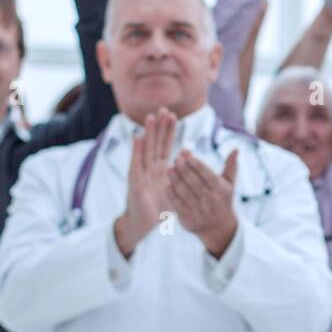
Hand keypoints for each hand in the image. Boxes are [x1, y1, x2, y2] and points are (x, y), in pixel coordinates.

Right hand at [115, 108, 176, 256]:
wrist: (145, 223)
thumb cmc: (160, 207)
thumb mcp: (178, 190)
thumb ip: (185, 179)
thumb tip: (197, 169)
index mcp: (162, 169)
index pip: (166, 145)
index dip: (169, 131)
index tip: (174, 115)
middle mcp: (151, 168)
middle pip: (156, 143)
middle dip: (160, 126)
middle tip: (163, 108)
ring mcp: (142, 173)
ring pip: (146, 149)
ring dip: (148, 133)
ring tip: (151, 117)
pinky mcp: (135, 182)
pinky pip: (136, 163)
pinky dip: (136, 150)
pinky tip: (137, 137)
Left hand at [167, 147, 239, 257]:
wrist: (219, 228)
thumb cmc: (223, 200)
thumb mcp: (229, 184)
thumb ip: (231, 166)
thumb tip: (236, 148)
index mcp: (220, 190)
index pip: (207, 174)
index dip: (196, 163)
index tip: (186, 153)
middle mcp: (210, 200)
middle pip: (194, 182)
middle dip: (184, 169)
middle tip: (176, 158)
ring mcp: (198, 209)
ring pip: (184, 192)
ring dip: (175, 179)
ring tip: (169, 169)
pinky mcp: (188, 218)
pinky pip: (177, 203)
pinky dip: (172, 193)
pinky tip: (167, 184)